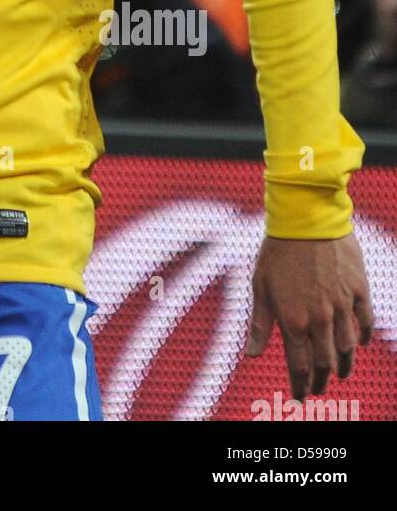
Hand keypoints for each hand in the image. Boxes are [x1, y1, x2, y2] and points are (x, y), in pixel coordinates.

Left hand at [245, 233, 373, 399]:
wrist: (305, 220)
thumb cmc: (276, 252)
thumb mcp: (260, 287)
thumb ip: (260, 325)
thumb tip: (252, 356)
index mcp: (294, 320)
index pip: (299, 366)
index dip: (300, 385)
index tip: (299, 398)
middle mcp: (321, 319)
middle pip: (324, 361)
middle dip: (320, 380)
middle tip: (318, 390)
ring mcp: (342, 305)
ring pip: (347, 347)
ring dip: (343, 364)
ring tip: (340, 374)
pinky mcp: (358, 290)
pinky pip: (364, 321)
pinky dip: (362, 336)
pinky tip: (359, 344)